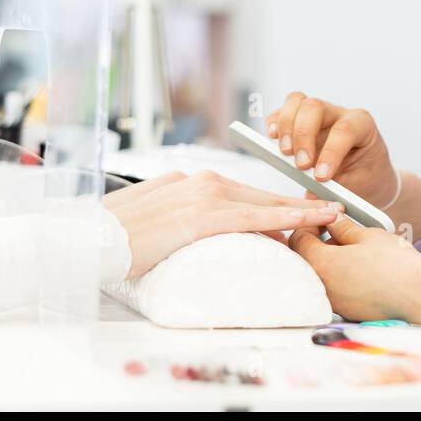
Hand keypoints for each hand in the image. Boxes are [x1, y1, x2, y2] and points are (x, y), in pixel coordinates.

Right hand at [103, 170, 345, 279]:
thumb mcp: (149, 223)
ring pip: (264, 203)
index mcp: (186, 182)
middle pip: (260, 195)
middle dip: (298, 202)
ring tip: (332, 214)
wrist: (88, 239)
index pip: (240, 194)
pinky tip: (307, 222)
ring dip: (301, 209)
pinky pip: (253, 217)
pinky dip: (284, 218)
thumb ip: (178, 222)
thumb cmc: (111, 239)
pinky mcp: (203, 215)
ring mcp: (202, 194)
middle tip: (331, 207)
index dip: (273, 203)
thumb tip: (194, 235)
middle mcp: (199, 181)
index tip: (297, 209)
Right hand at [265, 92, 397, 208]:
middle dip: (303, 135)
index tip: (321, 177)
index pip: (345, 129)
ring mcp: (319, 114)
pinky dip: (274, 123)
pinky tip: (272, 139)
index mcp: (362, 125)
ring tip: (285, 152)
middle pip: (316, 107)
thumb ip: (339, 188)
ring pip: (297, 102)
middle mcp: (339, 114)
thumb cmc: (366, 178)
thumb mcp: (361, 186)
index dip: (330, 152)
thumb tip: (315, 195)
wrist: (366, 177)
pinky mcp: (300, 121)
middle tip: (301, 165)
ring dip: (286, 126)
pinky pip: (282, 112)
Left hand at [288, 215, 420, 321]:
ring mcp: (335, 303)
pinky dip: (341, 278)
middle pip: (306, 260)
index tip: (324, 219)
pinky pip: (336, 291)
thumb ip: (344, 228)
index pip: (298, 239)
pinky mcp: (348, 312)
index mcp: (322, 263)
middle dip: (318, 243)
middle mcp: (322, 287)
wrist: (419, 295)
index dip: (310, 225)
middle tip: (338, 232)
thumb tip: (334, 221)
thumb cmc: (395, 264)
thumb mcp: (367, 235)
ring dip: (330, 261)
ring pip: (322, 276)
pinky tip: (361, 270)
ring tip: (354, 250)